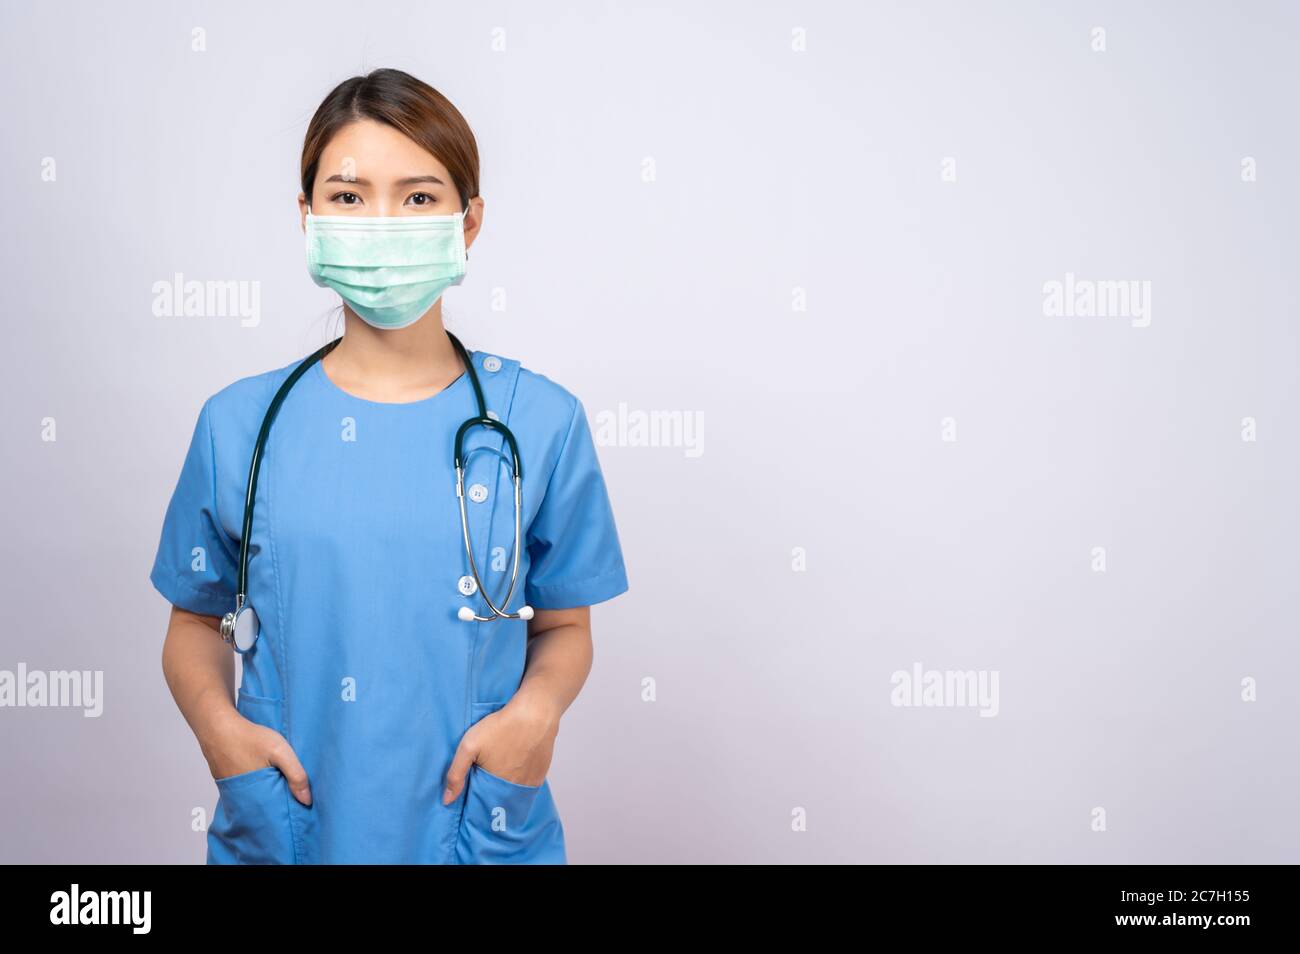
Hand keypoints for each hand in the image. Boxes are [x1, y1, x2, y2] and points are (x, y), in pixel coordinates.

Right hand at [200, 707, 312, 805]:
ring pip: (255, 799)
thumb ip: (295, 774)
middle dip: (277, 806)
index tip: (298, 813)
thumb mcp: (279, 751)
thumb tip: (307, 800)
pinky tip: (264, 777)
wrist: (217, 727)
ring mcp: (232, 790)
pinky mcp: (227, 781)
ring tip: (280, 788)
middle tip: (291, 800)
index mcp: (255, 796)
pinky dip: (256, 787)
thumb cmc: (248, 738)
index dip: (285, 814)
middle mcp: (241, 798)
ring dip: (267, 796)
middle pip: (264, 809)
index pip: (273, 815)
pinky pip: (245, 790)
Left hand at [442, 695, 558, 803]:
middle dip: (491, 799)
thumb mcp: (469, 746)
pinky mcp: (540, 775)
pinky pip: (527, 787)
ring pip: (514, 796)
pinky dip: (520, 784)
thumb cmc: (501, 727)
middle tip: (485, 782)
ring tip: (500, 775)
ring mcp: (529, 784)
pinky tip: (515, 770)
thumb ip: (456, 774)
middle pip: (499, 802)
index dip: (476, 802)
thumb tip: (447, 800)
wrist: (534, 714)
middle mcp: (514, 791)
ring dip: (506, 792)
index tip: (472, 797)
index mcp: (495, 787)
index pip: (483, 807)